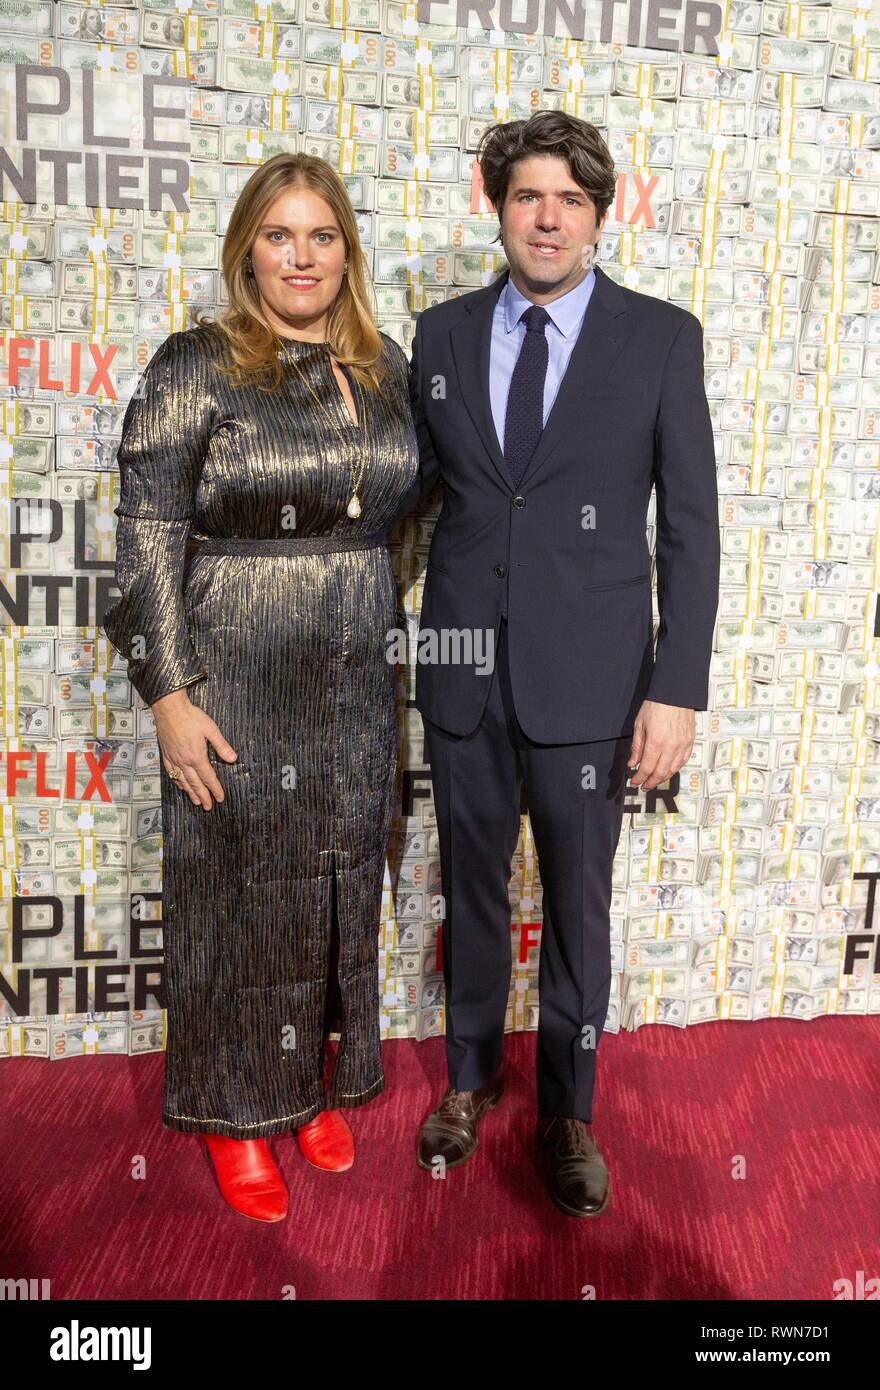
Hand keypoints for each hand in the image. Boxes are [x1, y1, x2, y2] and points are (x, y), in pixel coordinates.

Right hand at [150, 688, 237, 809]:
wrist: (169, 708)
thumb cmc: (190, 717)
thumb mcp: (211, 729)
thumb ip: (221, 746)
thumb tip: (233, 758)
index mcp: (197, 756)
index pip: (208, 777)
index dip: (215, 789)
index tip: (220, 798)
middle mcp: (184, 761)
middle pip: (195, 783)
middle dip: (203, 796)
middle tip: (208, 806)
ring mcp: (174, 758)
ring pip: (183, 781)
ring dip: (190, 792)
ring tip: (196, 801)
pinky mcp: (166, 754)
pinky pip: (171, 773)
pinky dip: (177, 781)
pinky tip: (180, 785)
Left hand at [627, 700, 694, 791]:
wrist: (675, 693)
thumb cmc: (656, 705)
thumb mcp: (640, 725)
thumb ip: (637, 747)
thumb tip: (632, 763)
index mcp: (656, 742)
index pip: (646, 768)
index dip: (639, 778)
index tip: (634, 781)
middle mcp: (671, 746)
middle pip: (660, 773)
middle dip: (650, 782)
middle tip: (643, 786)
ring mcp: (682, 745)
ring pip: (673, 770)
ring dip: (663, 778)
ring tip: (654, 780)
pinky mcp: (690, 742)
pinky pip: (683, 761)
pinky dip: (675, 769)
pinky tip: (668, 770)